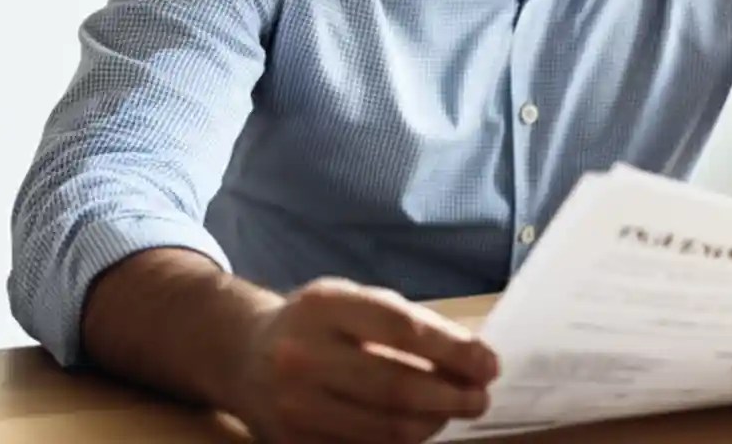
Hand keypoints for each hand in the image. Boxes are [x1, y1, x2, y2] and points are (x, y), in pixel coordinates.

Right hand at [230, 277, 499, 443]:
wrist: (242, 353)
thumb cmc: (319, 323)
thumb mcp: (356, 301)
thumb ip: (411, 323)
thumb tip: (474, 357)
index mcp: (323, 305)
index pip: (403, 330)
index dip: (454, 350)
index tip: (489, 364)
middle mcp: (302, 354)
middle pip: (396, 386)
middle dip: (451, 396)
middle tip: (481, 398)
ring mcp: (292, 404)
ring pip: (383, 428)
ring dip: (432, 423)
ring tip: (456, 411)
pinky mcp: (290, 441)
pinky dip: (401, 441)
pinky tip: (420, 426)